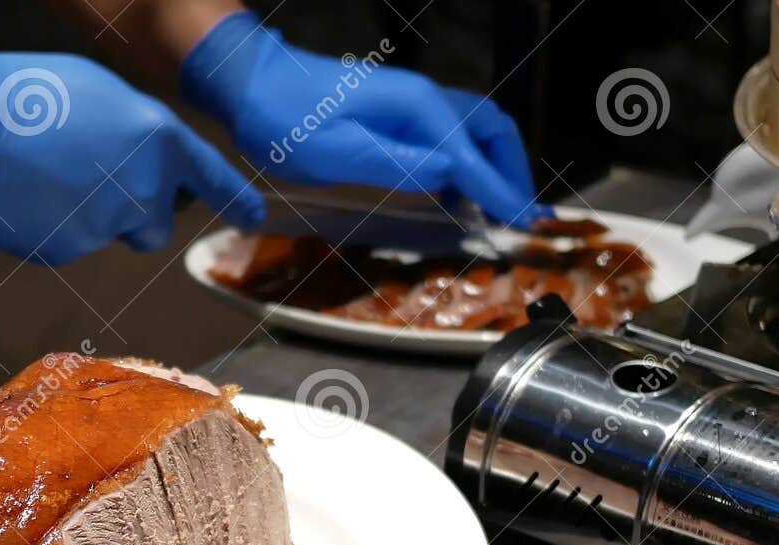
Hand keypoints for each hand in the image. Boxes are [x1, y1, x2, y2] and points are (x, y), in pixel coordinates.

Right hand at [0, 29, 264, 264]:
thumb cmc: (27, 95)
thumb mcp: (103, 96)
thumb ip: (138, 135)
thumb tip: (141, 162)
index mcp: (157, 139)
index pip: (212, 179)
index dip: (235, 200)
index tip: (252, 217)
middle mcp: (141, 188)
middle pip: (157, 224)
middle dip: (137, 213)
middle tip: (98, 182)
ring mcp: (104, 225)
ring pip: (111, 234)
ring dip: (91, 216)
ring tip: (50, 179)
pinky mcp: (67, 251)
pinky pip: (72, 244)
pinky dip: (56, 227)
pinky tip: (30, 196)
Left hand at [180, 12, 540, 225]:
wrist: (253, 85)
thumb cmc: (284, 121)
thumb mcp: (334, 152)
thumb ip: (395, 163)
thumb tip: (453, 173)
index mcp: (416, 109)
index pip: (473, 157)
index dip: (502, 193)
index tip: (525, 226)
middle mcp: (424, 99)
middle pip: (492, 130)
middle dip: (513, 173)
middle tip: (521, 216)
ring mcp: (411, 103)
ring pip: (475, 129)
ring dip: (494, 165)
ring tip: (498, 209)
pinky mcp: (397, 113)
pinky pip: (451, 134)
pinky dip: (469, 161)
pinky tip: (457, 192)